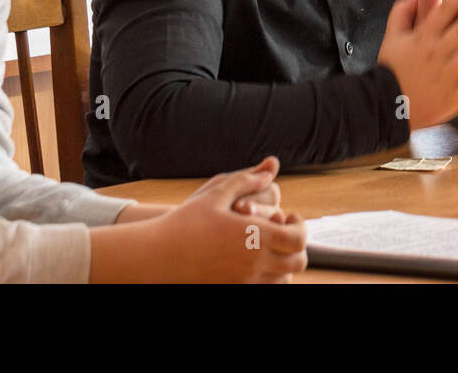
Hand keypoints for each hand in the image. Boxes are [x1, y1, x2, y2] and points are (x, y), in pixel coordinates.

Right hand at [151, 158, 306, 281]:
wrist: (157, 256)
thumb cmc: (185, 222)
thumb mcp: (215, 194)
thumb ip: (246, 180)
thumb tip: (270, 168)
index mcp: (255, 236)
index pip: (298, 238)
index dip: (300, 226)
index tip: (290, 217)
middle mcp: (254, 263)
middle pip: (297, 261)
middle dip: (296, 246)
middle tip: (284, 232)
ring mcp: (244, 281)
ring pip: (283, 278)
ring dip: (284, 262)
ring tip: (270, 246)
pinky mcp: (233, 290)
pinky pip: (265, 288)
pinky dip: (268, 277)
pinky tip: (254, 262)